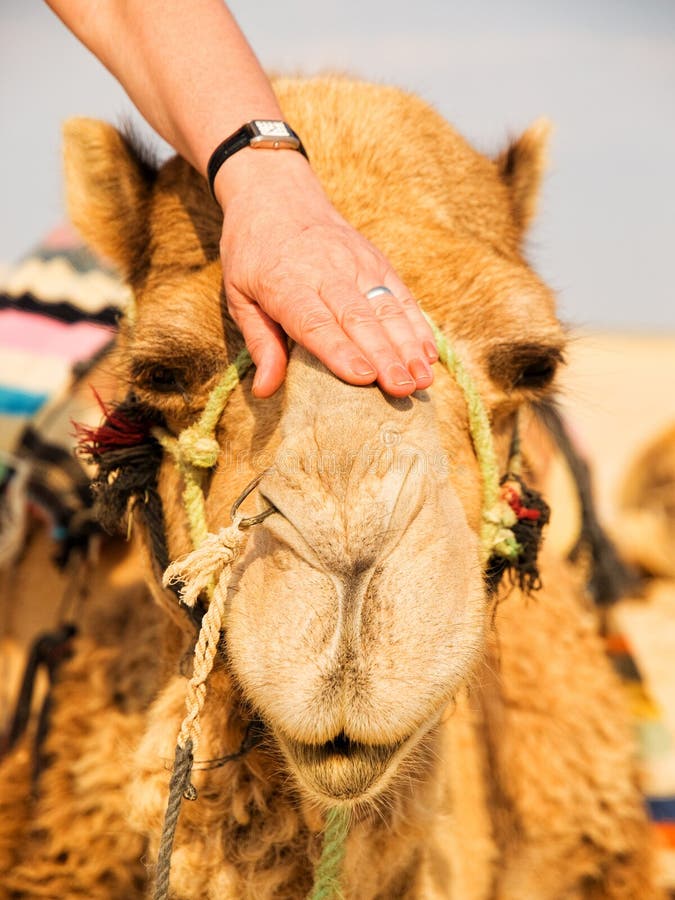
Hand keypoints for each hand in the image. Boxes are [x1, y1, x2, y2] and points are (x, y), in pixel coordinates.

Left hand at [215, 150, 437, 397]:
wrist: (276, 194)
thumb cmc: (253, 254)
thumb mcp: (239, 296)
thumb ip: (259, 344)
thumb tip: (265, 391)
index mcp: (285, 283)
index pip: (316, 321)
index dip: (341, 350)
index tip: (364, 377)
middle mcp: (326, 271)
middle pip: (359, 318)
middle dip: (384, 357)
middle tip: (402, 390)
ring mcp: (357, 263)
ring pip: (386, 308)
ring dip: (407, 346)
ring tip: (422, 379)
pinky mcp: (377, 260)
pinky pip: (401, 296)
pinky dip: (416, 325)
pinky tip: (428, 354)